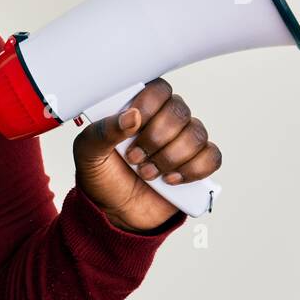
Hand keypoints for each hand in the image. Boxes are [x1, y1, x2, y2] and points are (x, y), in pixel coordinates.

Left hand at [72, 78, 222, 232]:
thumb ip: (104, 131)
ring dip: (170, 157)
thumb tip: (131, 116)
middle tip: (134, 158)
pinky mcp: (196, 163)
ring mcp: (183, 141)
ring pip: (196, 135)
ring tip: (146, 173)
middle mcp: (164, 120)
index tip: (133, 127)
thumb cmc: (102, 174)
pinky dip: (193, 170)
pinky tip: (170, 179)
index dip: (149, 105)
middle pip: (179, 112)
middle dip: (156, 139)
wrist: (114, 210)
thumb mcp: (88, 152)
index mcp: (138, 108)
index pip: (158, 89)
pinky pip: (211, 157)